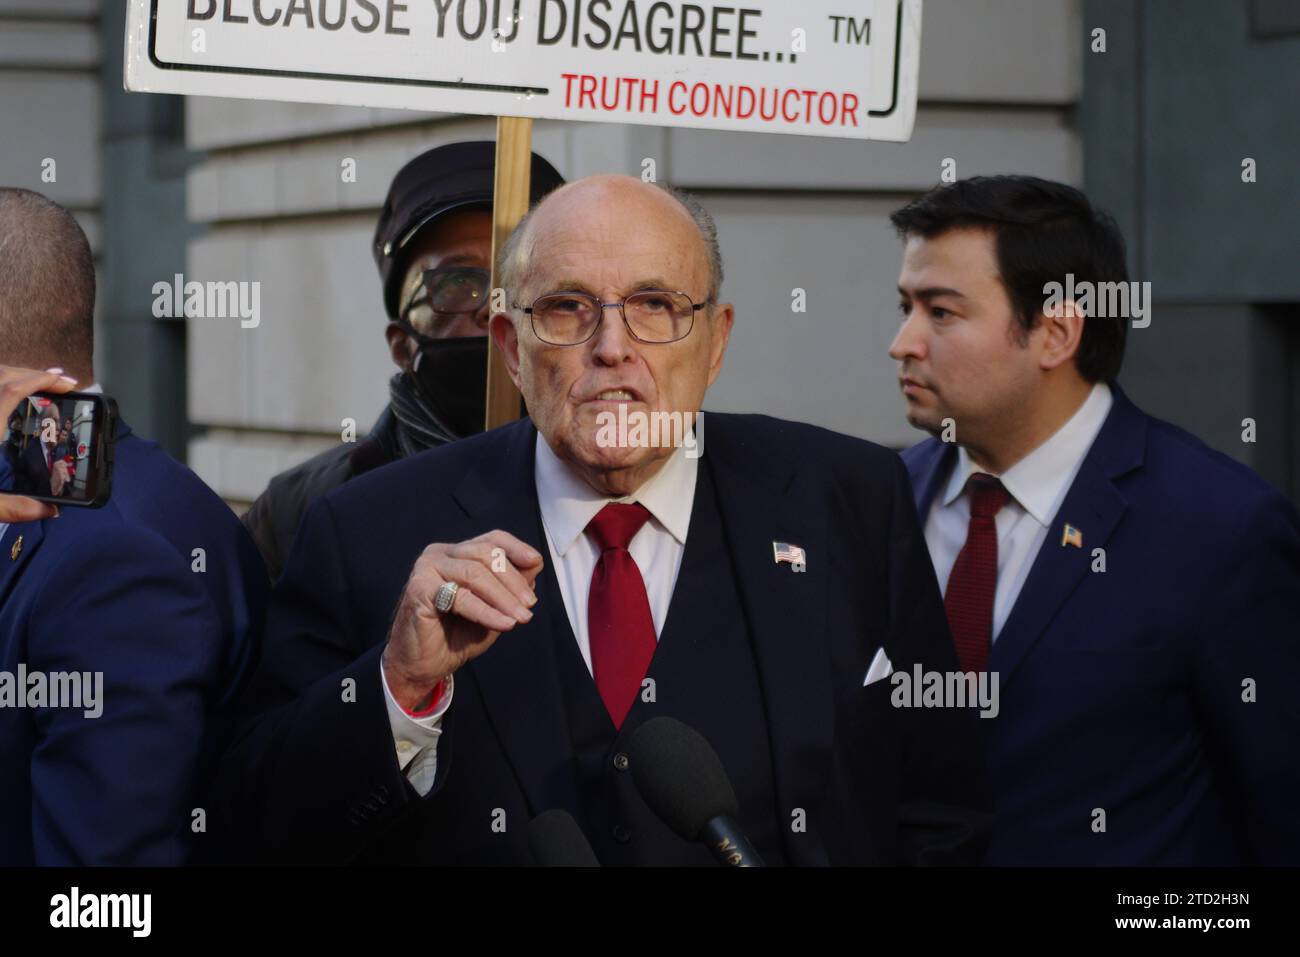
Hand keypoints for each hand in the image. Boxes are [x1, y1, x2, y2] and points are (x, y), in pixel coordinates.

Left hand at [0, 365, 78, 522]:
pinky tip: (7, 402)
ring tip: (35, 386)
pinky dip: (0, 387)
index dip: (43, 380)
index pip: (14, 389)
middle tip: (59, 383)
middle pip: (3, 375)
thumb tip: (50, 510)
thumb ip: (16, 508)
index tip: (68, 383)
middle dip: (33, 373)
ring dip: (14, 377)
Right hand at [382, 530, 543, 710]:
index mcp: (456, 553)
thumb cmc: (456, 635)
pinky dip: (486, 612)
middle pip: (485, 554)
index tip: (536, 561)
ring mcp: (426, 569)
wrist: (422, 665)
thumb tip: (535, 564)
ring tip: (521, 617)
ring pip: (474, 573)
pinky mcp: (419, 589)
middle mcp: (439, 554)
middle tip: (530, 604)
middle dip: (513, 580)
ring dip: (503, 597)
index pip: (491, 539)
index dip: (516, 548)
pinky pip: (461, 597)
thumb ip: (510, 586)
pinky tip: (504, 623)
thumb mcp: (493, 608)